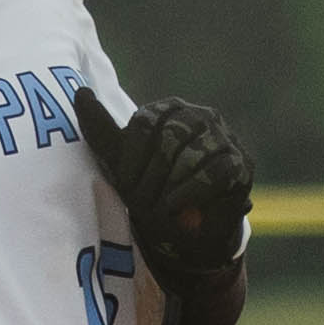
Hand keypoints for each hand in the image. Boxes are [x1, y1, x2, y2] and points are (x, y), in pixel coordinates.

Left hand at [73, 90, 252, 287]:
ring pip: (193, 153)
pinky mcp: (242, 163)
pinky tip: (177, 209)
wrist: (185, 232)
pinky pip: (216, 171)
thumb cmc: (152, 192)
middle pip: (170, 135)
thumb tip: (81, 92)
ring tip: (160, 209)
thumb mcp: (120, 162)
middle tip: (142, 203)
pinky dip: (191, 193)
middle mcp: (201, 116)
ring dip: (170, 187)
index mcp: (171, 110)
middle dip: (152, 175)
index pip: (146, 121)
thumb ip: (100, 128)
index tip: (125, 185)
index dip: (132, 157)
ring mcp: (225, 138)